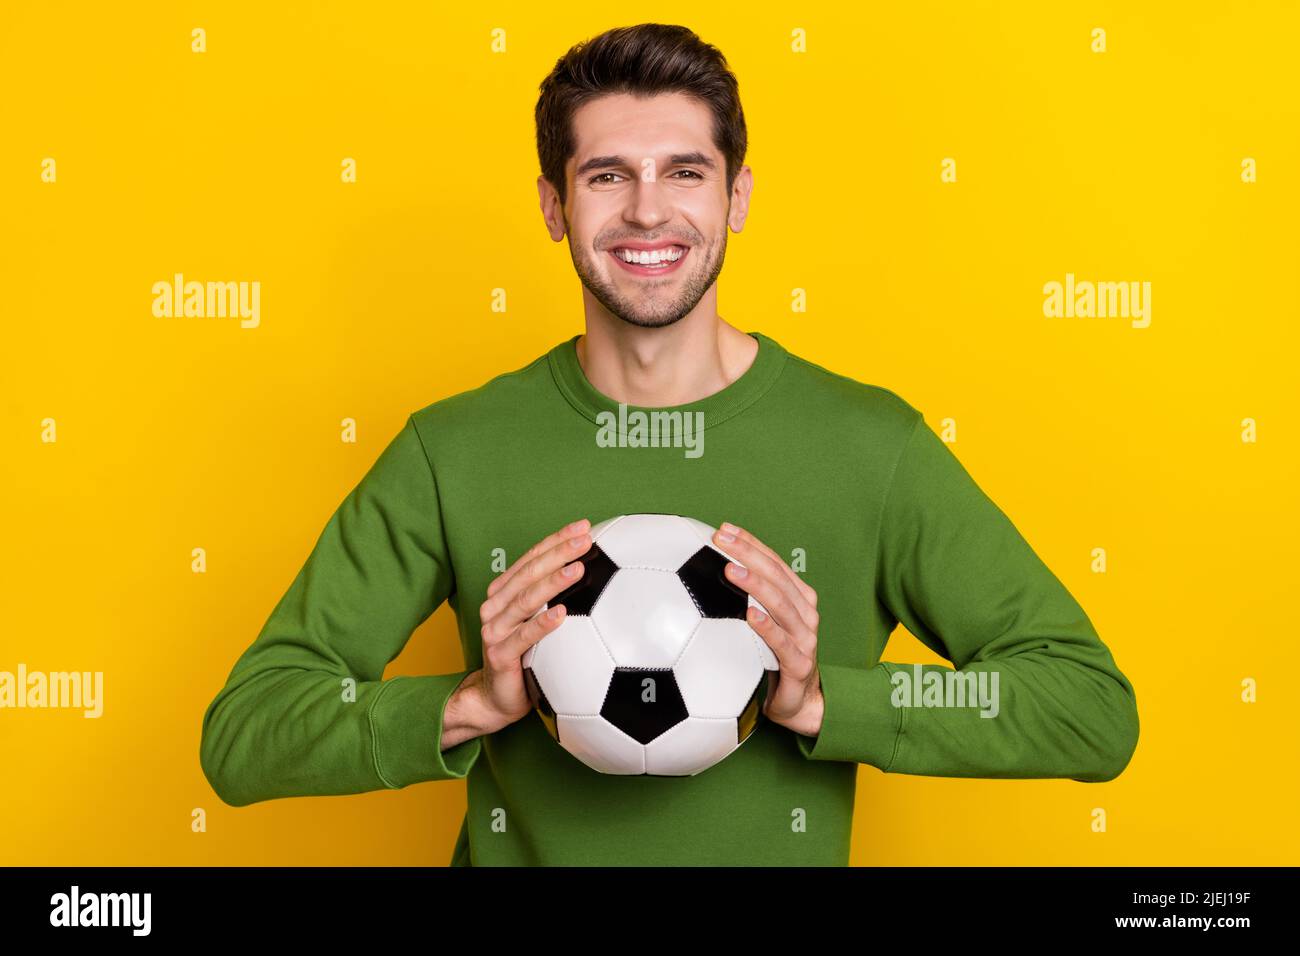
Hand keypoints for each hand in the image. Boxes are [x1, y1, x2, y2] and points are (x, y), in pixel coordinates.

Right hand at [449, 518, 592, 739]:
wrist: (497, 699)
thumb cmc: (523, 659)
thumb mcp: (537, 625)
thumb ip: (554, 600)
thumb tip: (592, 573)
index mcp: (503, 593)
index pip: (531, 559)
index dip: (556, 540)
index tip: (582, 527)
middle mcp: (495, 607)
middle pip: (529, 573)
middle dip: (558, 552)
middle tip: (584, 539)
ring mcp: (495, 630)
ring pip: (525, 599)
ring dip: (552, 582)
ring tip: (578, 568)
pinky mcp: (500, 655)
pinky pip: (524, 636)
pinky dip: (543, 624)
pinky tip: (563, 613)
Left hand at [712, 522, 823, 737]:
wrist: (797, 703)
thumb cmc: (774, 658)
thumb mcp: (762, 626)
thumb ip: (743, 601)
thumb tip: (703, 575)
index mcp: (797, 598)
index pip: (773, 562)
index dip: (751, 543)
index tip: (724, 529)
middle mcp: (805, 613)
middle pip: (777, 576)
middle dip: (749, 554)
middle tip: (722, 539)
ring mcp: (805, 637)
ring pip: (781, 604)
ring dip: (756, 585)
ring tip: (731, 570)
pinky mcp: (800, 663)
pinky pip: (782, 643)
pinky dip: (767, 628)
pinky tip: (750, 616)